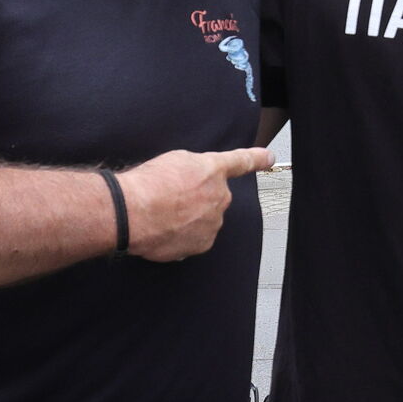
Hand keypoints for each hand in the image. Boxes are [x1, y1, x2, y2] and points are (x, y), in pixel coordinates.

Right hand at [116, 148, 273, 260]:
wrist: (132, 212)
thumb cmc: (146, 184)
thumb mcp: (173, 161)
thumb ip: (196, 169)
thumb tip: (198, 181)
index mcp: (212, 170)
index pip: (240, 162)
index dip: (256, 159)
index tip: (270, 158)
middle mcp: (219, 196)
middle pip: (214, 197)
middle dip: (197, 199)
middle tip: (169, 199)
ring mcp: (213, 222)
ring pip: (204, 219)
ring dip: (188, 218)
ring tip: (163, 215)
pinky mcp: (203, 243)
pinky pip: (195, 238)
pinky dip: (181, 236)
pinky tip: (164, 230)